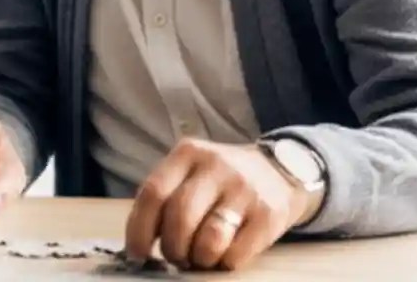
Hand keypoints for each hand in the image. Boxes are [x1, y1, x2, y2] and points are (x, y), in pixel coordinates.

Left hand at [124, 139, 310, 270]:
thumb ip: (165, 198)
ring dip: (198, 259)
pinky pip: (236, 254)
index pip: (153, 193)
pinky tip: (225, 253)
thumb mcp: (191, 172)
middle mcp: (216, 166)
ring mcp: (244, 189)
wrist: (280, 171)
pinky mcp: (269, 214)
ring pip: (209, 240)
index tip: (137, 253)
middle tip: (176, 256)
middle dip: (172, 247)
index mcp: (188, 153)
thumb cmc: (220, 181)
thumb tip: (138, 243)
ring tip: (200, 256)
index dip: (139, 229)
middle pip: (180, 217)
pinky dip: (224, 263)